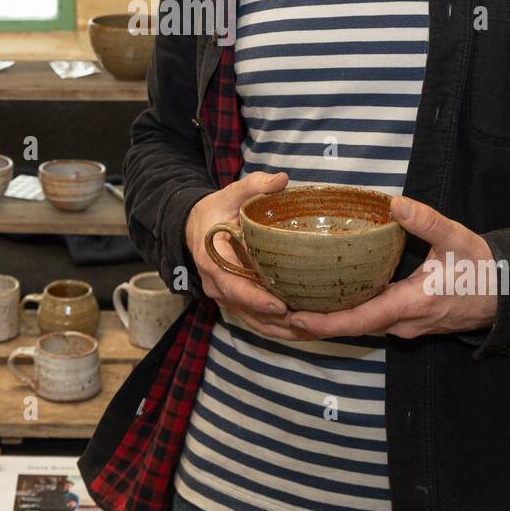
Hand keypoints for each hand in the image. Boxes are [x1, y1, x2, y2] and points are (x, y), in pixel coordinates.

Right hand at [184, 170, 314, 339]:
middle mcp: (217, 285)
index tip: (280, 306)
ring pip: (254, 323)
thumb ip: (255, 185)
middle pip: (248, 312)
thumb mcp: (231, 194)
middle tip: (311, 324)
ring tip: (315, 331)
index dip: (255, 299)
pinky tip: (307, 330)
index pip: (233, 285)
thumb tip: (282, 179)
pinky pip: (257, 321)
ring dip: (282, 331)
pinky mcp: (236, 303)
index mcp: (213, 260)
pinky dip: (279, 329)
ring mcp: (226, 297)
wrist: (193, 228)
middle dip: (278, 322)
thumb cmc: (216, 211)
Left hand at [288, 194, 498, 339]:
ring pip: (359, 325)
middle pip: (351, 326)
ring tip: (290, 304)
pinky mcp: (405, 320)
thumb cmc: (481, 267)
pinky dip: (344, 313)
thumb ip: (427, 221)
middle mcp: (403, 322)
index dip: (327, 322)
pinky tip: (324, 297)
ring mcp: (404, 325)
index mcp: (411, 304)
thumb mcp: (457, 239)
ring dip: (327, 319)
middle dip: (315, 322)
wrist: (507, 294)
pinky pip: (368, 320)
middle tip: (277, 309)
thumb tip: (396, 203)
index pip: (361, 320)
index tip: (296, 318)